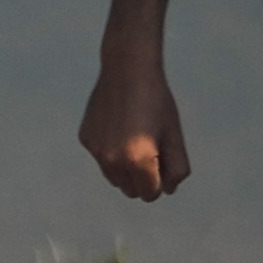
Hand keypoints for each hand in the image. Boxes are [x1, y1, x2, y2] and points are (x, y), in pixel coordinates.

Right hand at [80, 51, 190, 200]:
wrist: (127, 68)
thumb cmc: (157, 101)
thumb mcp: (174, 134)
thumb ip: (177, 167)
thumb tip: (168, 189)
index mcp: (138, 161)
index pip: (151, 194)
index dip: (160, 180)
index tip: (162, 159)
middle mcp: (112, 161)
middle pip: (130, 190)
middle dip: (142, 178)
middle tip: (150, 148)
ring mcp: (96, 151)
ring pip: (114, 177)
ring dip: (125, 168)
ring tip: (134, 137)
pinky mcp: (86, 139)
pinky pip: (101, 158)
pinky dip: (110, 151)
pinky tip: (118, 126)